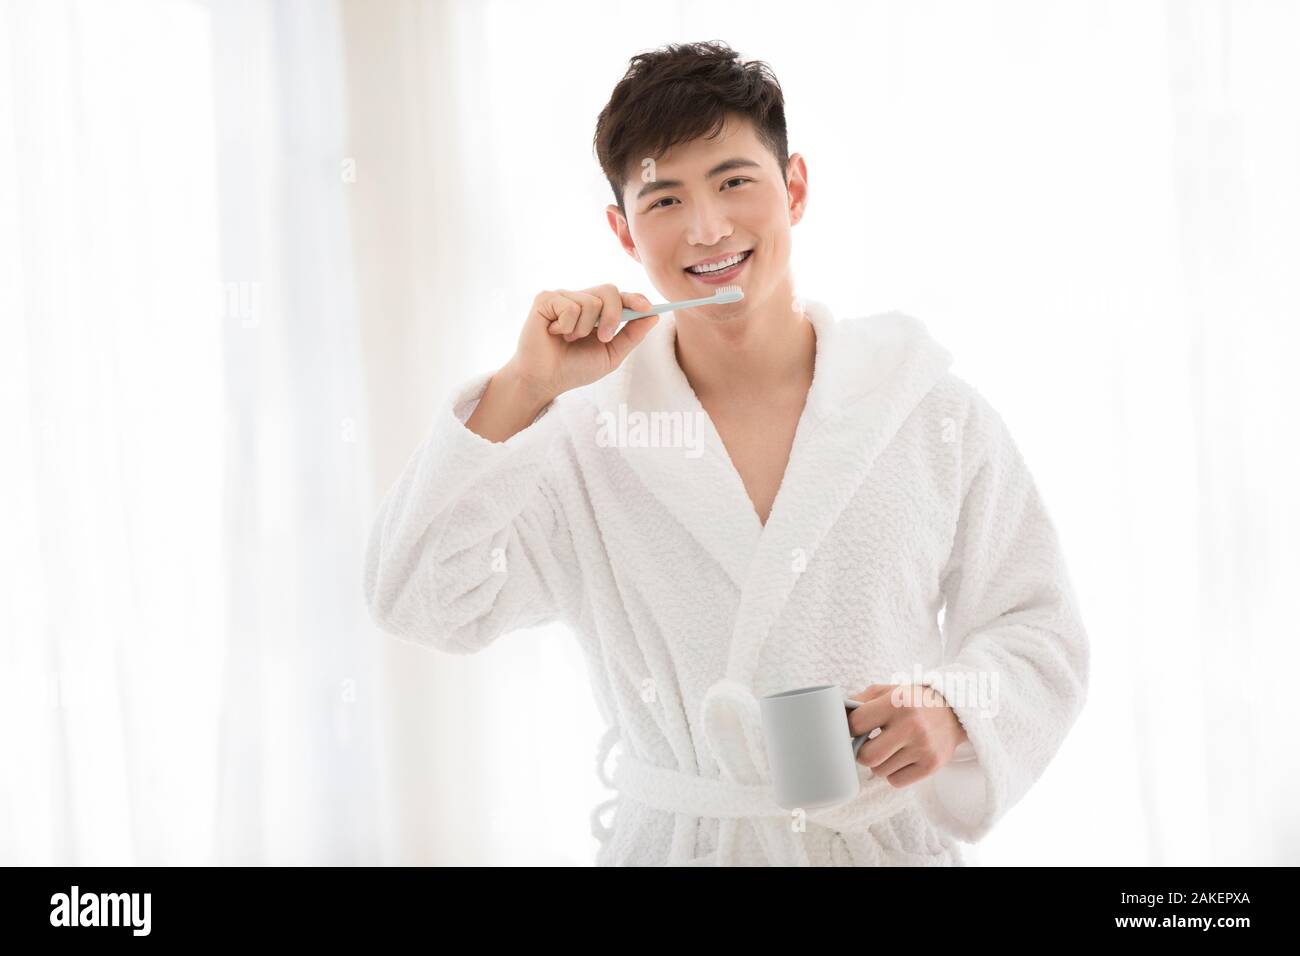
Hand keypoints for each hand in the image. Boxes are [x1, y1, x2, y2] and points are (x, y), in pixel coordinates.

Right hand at [508, 285, 658, 401]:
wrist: (545, 381)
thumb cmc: (574, 369)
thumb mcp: (611, 355)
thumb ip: (631, 336)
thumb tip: (653, 316)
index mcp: (597, 312)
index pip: (620, 296)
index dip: (635, 298)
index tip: (648, 307)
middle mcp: (580, 299)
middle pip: (609, 290)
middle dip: (613, 315)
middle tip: (604, 337)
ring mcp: (563, 297)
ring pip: (590, 301)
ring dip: (583, 328)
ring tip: (568, 340)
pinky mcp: (545, 299)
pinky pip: (569, 306)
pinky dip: (566, 326)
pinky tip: (554, 333)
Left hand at [847, 683, 970, 788]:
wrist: (954, 712)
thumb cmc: (912, 701)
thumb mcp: (887, 691)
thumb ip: (859, 701)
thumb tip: (833, 716)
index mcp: (897, 702)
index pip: (856, 724)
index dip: (850, 728)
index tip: (854, 729)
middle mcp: (911, 725)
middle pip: (866, 757)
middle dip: (862, 752)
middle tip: (868, 744)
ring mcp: (923, 748)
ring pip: (880, 771)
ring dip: (879, 763)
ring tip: (890, 748)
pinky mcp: (931, 766)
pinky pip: (895, 781)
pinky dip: (894, 773)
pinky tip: (902, 758)